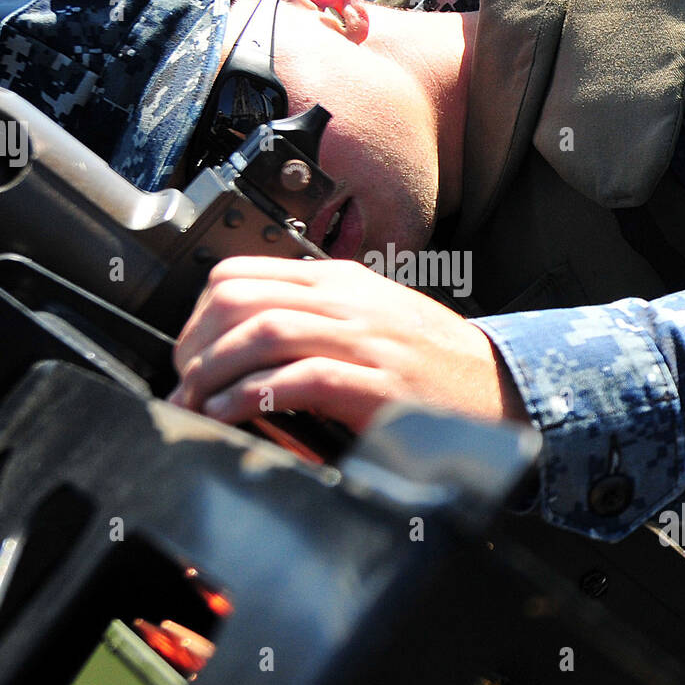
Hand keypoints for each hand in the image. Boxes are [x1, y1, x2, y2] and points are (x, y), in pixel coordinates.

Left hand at [168, 256, 529, 432]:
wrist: (500, 389)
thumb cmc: (435, 363)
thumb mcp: (373, 318)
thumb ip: (318, 316)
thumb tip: (250, 337)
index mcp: (340, 281)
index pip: (242, 272)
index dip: (198, 313)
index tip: (190, 349)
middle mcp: (347, 301)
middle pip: (240, 298)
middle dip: (196, 342)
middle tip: (185, 378)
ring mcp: (363, 339)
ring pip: (263, 331)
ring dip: (214, 369)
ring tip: (197, 399)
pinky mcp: (376, 385)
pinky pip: (298, 379)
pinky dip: (252, 396)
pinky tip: (233, 412)